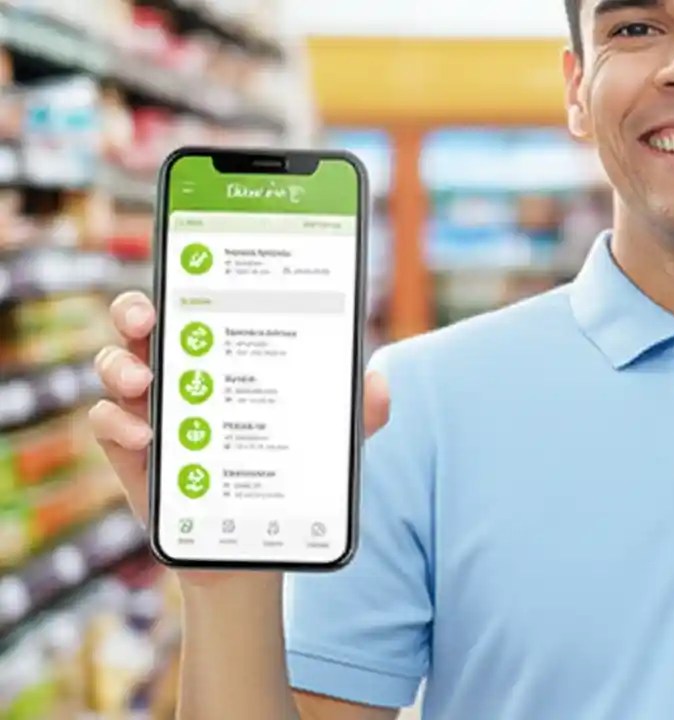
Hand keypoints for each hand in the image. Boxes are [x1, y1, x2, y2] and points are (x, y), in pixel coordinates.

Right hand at [88, 291, 389, 585]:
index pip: (196, 303)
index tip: (186, 273)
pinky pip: (105, 423)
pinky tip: (147, 439)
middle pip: (139, 323)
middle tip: (147, 320)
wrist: (257, 540)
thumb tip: (380, 382)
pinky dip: (118, 425)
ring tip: (144, 383)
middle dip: (133, 309)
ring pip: (113, 366)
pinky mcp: (130, 451)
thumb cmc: (289, 471)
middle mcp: (179, 371)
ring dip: (119, 366)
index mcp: (222, 352)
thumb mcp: (328, 439)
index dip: (183, 281)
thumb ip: (359, 411)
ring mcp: (149, 409)